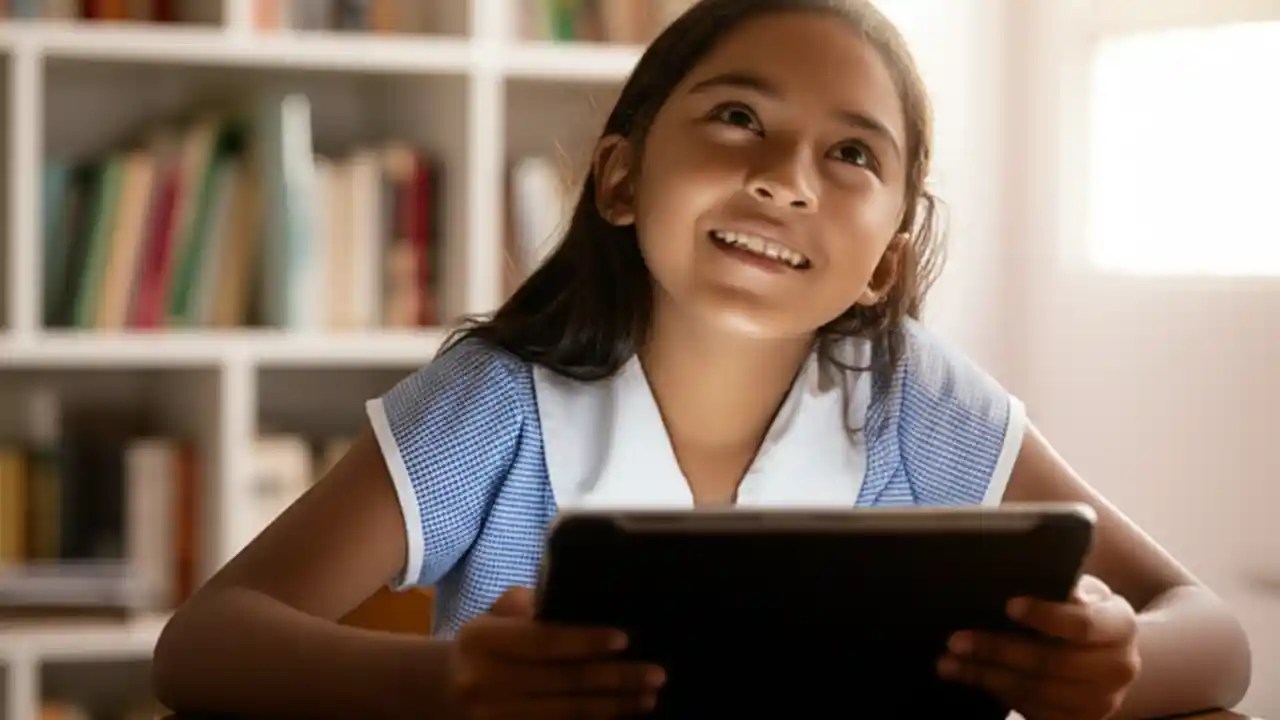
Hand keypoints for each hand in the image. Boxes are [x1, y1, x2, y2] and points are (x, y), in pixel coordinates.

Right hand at [450, 586, 665, 718]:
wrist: (444, 691)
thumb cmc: (485, 646)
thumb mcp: (495, 617)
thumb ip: (529, 605)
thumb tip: (577, 598)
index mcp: (482, 640)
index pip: (542, 641)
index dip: (584, 641)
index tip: (624, 639)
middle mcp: (483, 682)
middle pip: (561, 681)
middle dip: (614, 679)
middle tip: (655, 674)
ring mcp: (492, 718)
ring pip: (564, 714)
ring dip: (612, 707)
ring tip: (647, 698)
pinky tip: (621, 716)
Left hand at [937, 575, 1141, 719]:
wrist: (1107, 654)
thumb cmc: (1081, 610)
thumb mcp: (1080, 589)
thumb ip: (1062, 581)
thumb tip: (1037, 565)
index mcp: (1120, 625)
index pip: (1083, 624)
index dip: (1046, 616)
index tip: (1009, 605)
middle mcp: (1119, 668)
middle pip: (1053, 663)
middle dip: (999, 651)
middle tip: (956, 640)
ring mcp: (1102, 701)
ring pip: (1037, 693)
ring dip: (987, 677)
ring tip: (948, 662)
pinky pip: (1035, 713)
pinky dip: (997, 696)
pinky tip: (968, 678)